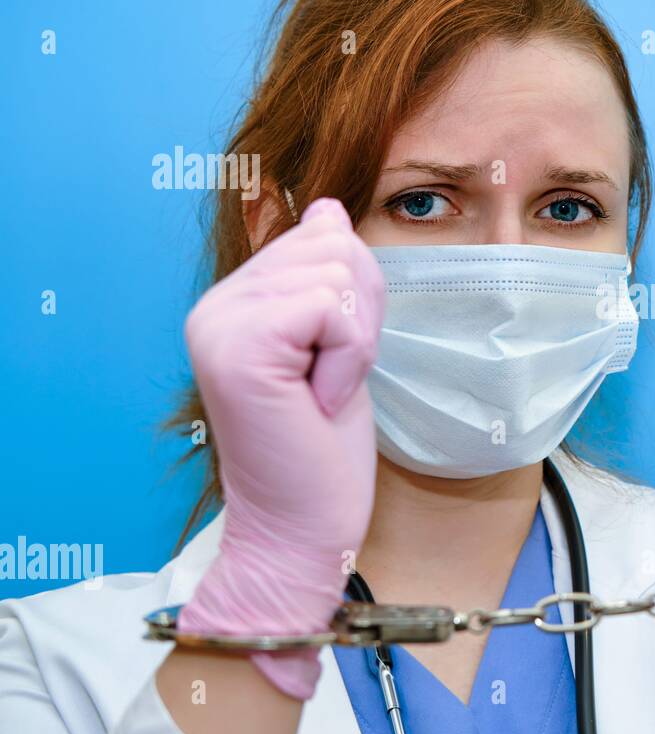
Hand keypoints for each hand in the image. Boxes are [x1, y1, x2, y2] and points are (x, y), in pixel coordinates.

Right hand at [178, 197, 385, 697]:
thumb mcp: (337, 345)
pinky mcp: (238, 345)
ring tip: (322, 390)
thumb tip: (327, 209)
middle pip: (334, 246)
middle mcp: (215, 303)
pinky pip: (329, 307)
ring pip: (336, 272)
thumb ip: (328, 279)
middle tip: (331, 379)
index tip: (333, 363)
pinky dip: (348, 356)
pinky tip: (318, 399)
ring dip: (355, 341)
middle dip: (361, 316)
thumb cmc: (323, 446)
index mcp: (236, 299)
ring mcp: (219, 322)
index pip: (324, 238)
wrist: (303, 524)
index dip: (358, 300)